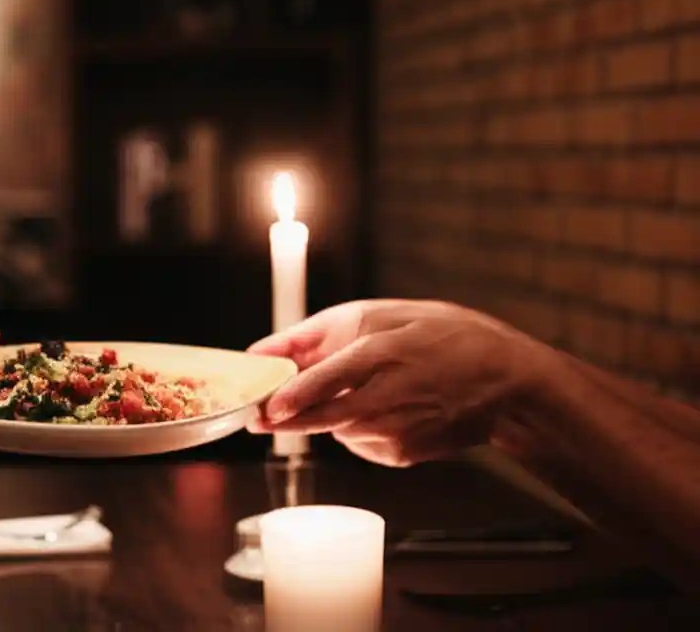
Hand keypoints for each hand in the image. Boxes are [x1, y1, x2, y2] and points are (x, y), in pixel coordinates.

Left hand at [246, 300, 554, 466]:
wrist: (509, 381)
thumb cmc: (443, 336)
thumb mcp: (383, 315)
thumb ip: (316, 333)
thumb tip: (260, 352)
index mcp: (387, 352)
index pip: (334, 378)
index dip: (299, 395)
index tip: (268, 409)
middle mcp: (392, 395)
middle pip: (325, 417)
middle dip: (288, 420)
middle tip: (260, 420)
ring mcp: (399, 430)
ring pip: (338, 429)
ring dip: (328, 416)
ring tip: (363, 390)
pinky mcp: (403, 454)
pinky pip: (359, 443)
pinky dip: (356, 428)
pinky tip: (384, 409)